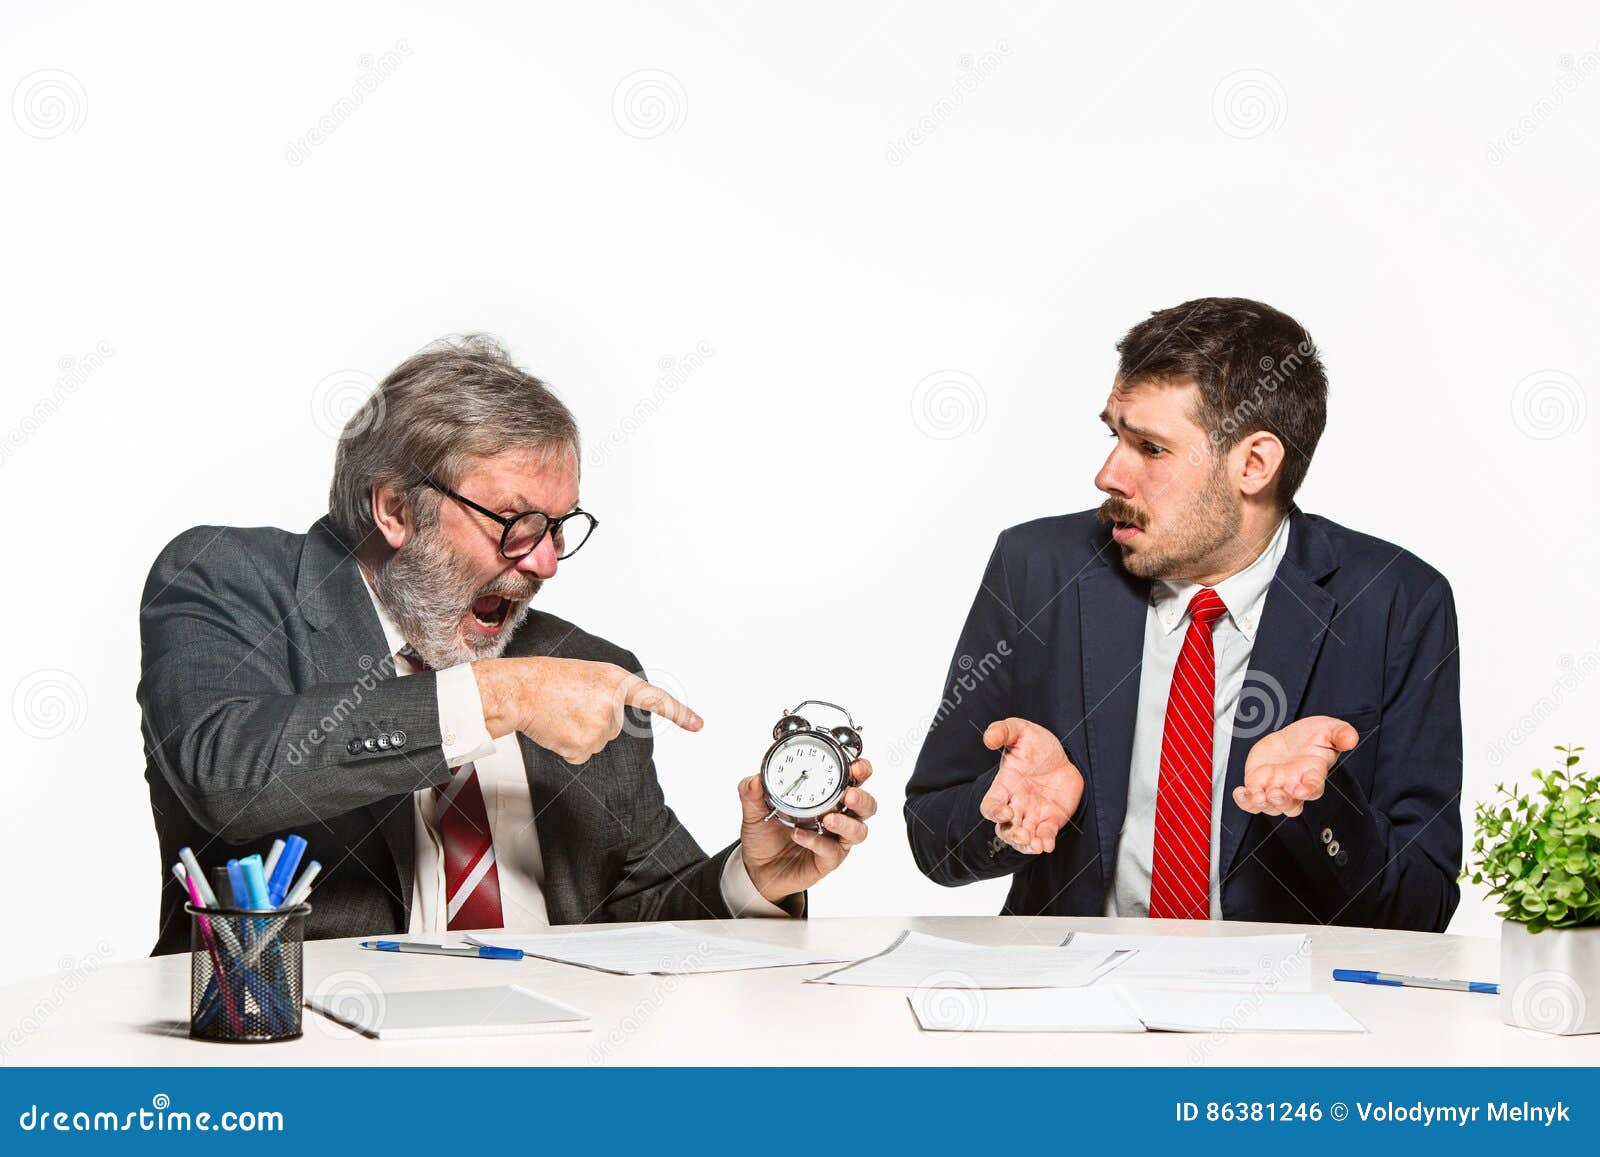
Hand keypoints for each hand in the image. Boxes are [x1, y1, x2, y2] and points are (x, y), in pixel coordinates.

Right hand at [473, 656, 700, 763]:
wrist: (518, 690)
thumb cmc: (548, 680)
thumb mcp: (590, 674)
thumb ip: (612, 692)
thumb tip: (617, 720)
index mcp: (615, 680)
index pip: (654, 699)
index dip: (678, 713)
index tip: (698, 725)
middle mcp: (612, 704)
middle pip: (615, 726)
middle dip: (595, 718)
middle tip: (571, 702)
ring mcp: (599, 727)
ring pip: (599, 741)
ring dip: (581, 731)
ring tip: (561, 712)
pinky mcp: (584, 746)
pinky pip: (583, 754)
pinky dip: (570, 746)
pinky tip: (557, 728)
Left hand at [739, 759, 875, 903]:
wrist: (755, 867)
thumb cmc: (764, 833)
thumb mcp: (754, 808)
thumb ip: (751, 791)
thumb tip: (754, 780)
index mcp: (826, 795)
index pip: (853, 778)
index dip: (861, 769)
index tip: (856, 764)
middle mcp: (837, 816)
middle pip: (866, 805)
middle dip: (862, 798)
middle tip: (850, 794)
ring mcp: (834, 839)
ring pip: (858, 831)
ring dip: (847, 823)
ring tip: (828, 819)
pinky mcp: (826, 861)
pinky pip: (831, 852)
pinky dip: (817, 842)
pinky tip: (799, 835)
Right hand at [978, 718, 1083, 853]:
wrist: (1064, 754)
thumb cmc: (1036, 744)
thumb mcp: (1020, 730)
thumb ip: (1003, 731)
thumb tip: (988, 739)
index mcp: (1004, 786)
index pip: (990, 805)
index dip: (994, 812)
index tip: (1007, 812)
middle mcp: (1015, 804)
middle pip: (1005, 828)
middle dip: (1012, 836)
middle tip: (1023, 836)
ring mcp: (1033, 814)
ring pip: (1023, 838)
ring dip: (1026, 845)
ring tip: (1036, 846)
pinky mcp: (1051, 820)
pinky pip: (1044, 836)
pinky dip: (1045, 843)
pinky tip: (1047, 845)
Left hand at [1232, 715, 1358, 816]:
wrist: (1294, 737)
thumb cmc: (1314, 737)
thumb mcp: (1330, 729)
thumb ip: (1341, 734)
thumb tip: (1351, 738)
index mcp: (1313, 775)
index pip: (1314, 788)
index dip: (1308, 790)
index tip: (1303, 790)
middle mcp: (1294, 786)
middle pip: (1291, 805)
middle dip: (1283, 802)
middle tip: (1277, 794)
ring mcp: (1276, 787)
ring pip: (1270, 806)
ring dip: (1263, 803)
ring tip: (1258, 795)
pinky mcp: (1258, 784)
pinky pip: (1251, 801)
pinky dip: (1244, 801)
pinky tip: (1239, 793)